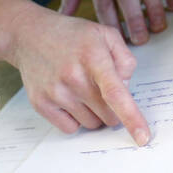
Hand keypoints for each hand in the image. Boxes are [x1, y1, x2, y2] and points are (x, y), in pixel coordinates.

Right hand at [0, 0, 149, 143]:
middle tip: (102, 89)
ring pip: (91, 124)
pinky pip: (70, 128)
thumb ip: (125, 59)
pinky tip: (69, 98)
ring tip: (82, 89)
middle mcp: (73, 77)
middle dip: (113, 109)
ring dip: (94, 113)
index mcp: (93, 57)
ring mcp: (55, 92)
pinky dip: (75, 119)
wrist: (29, 34)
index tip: (143, 137)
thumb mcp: (105, 34)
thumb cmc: (72, 36)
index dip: (132, 118)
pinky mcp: (41, 104)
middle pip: (107, 115)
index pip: (115, 93)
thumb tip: (126, 88)